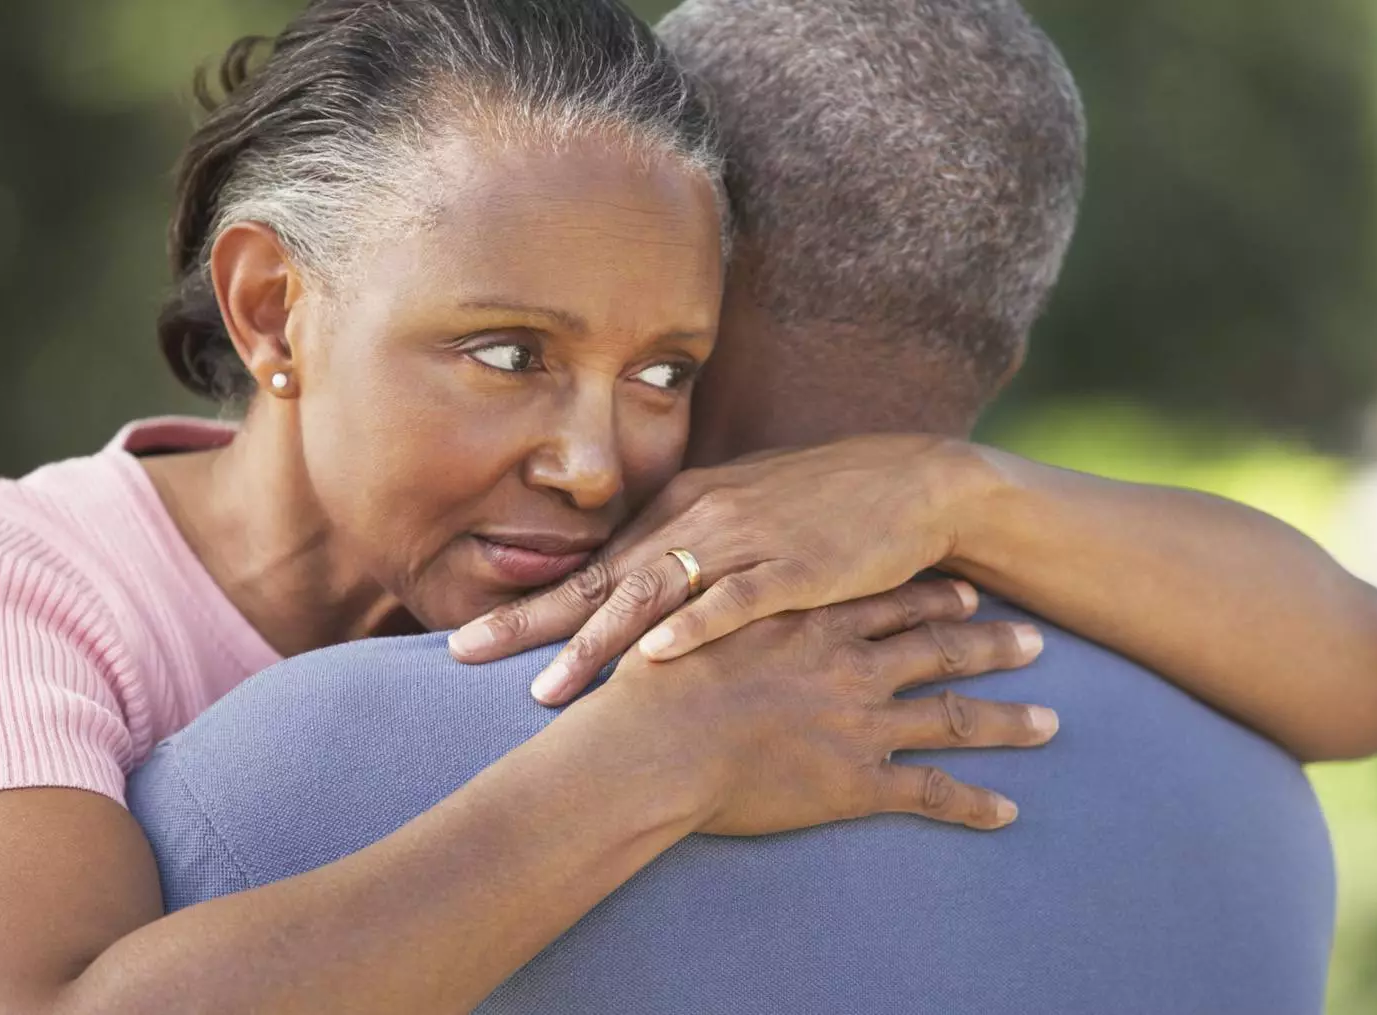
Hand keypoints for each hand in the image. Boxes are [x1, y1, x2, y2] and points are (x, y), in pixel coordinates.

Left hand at [449, 435, 996, 703]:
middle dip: (531, 620)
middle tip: (463, 653)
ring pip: (654, 593)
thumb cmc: (826, 506)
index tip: (479, 632)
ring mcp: (746, 541)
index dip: (536, 598)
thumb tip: (644, 591)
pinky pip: (734, 599)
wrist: (913, 483)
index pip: (597, 561)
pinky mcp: (795, 568)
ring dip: (597, 642)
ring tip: (546, 687)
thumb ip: (692, 545)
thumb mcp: (746, 515)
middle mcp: (701, 518)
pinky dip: (693, 627)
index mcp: (684, 507)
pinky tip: (655, 657)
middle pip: (602, 577)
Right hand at [589, 581, 1053, 833]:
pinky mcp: (856, 783)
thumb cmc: (656, 681)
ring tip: (1051, 722)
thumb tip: (702, 588)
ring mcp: (860, 723)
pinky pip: (930, 793)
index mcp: (814, 624)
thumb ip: (715, 601)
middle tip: (1035, 642)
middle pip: (938, 649)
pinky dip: (974, 804)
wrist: (653, 743)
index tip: (968, 593)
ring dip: (1006, 721)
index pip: (889, 602)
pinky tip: (1008, 812)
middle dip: (992, 646)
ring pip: (952, 716)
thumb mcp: (685, 616)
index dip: (933, 597)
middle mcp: (850, 667)